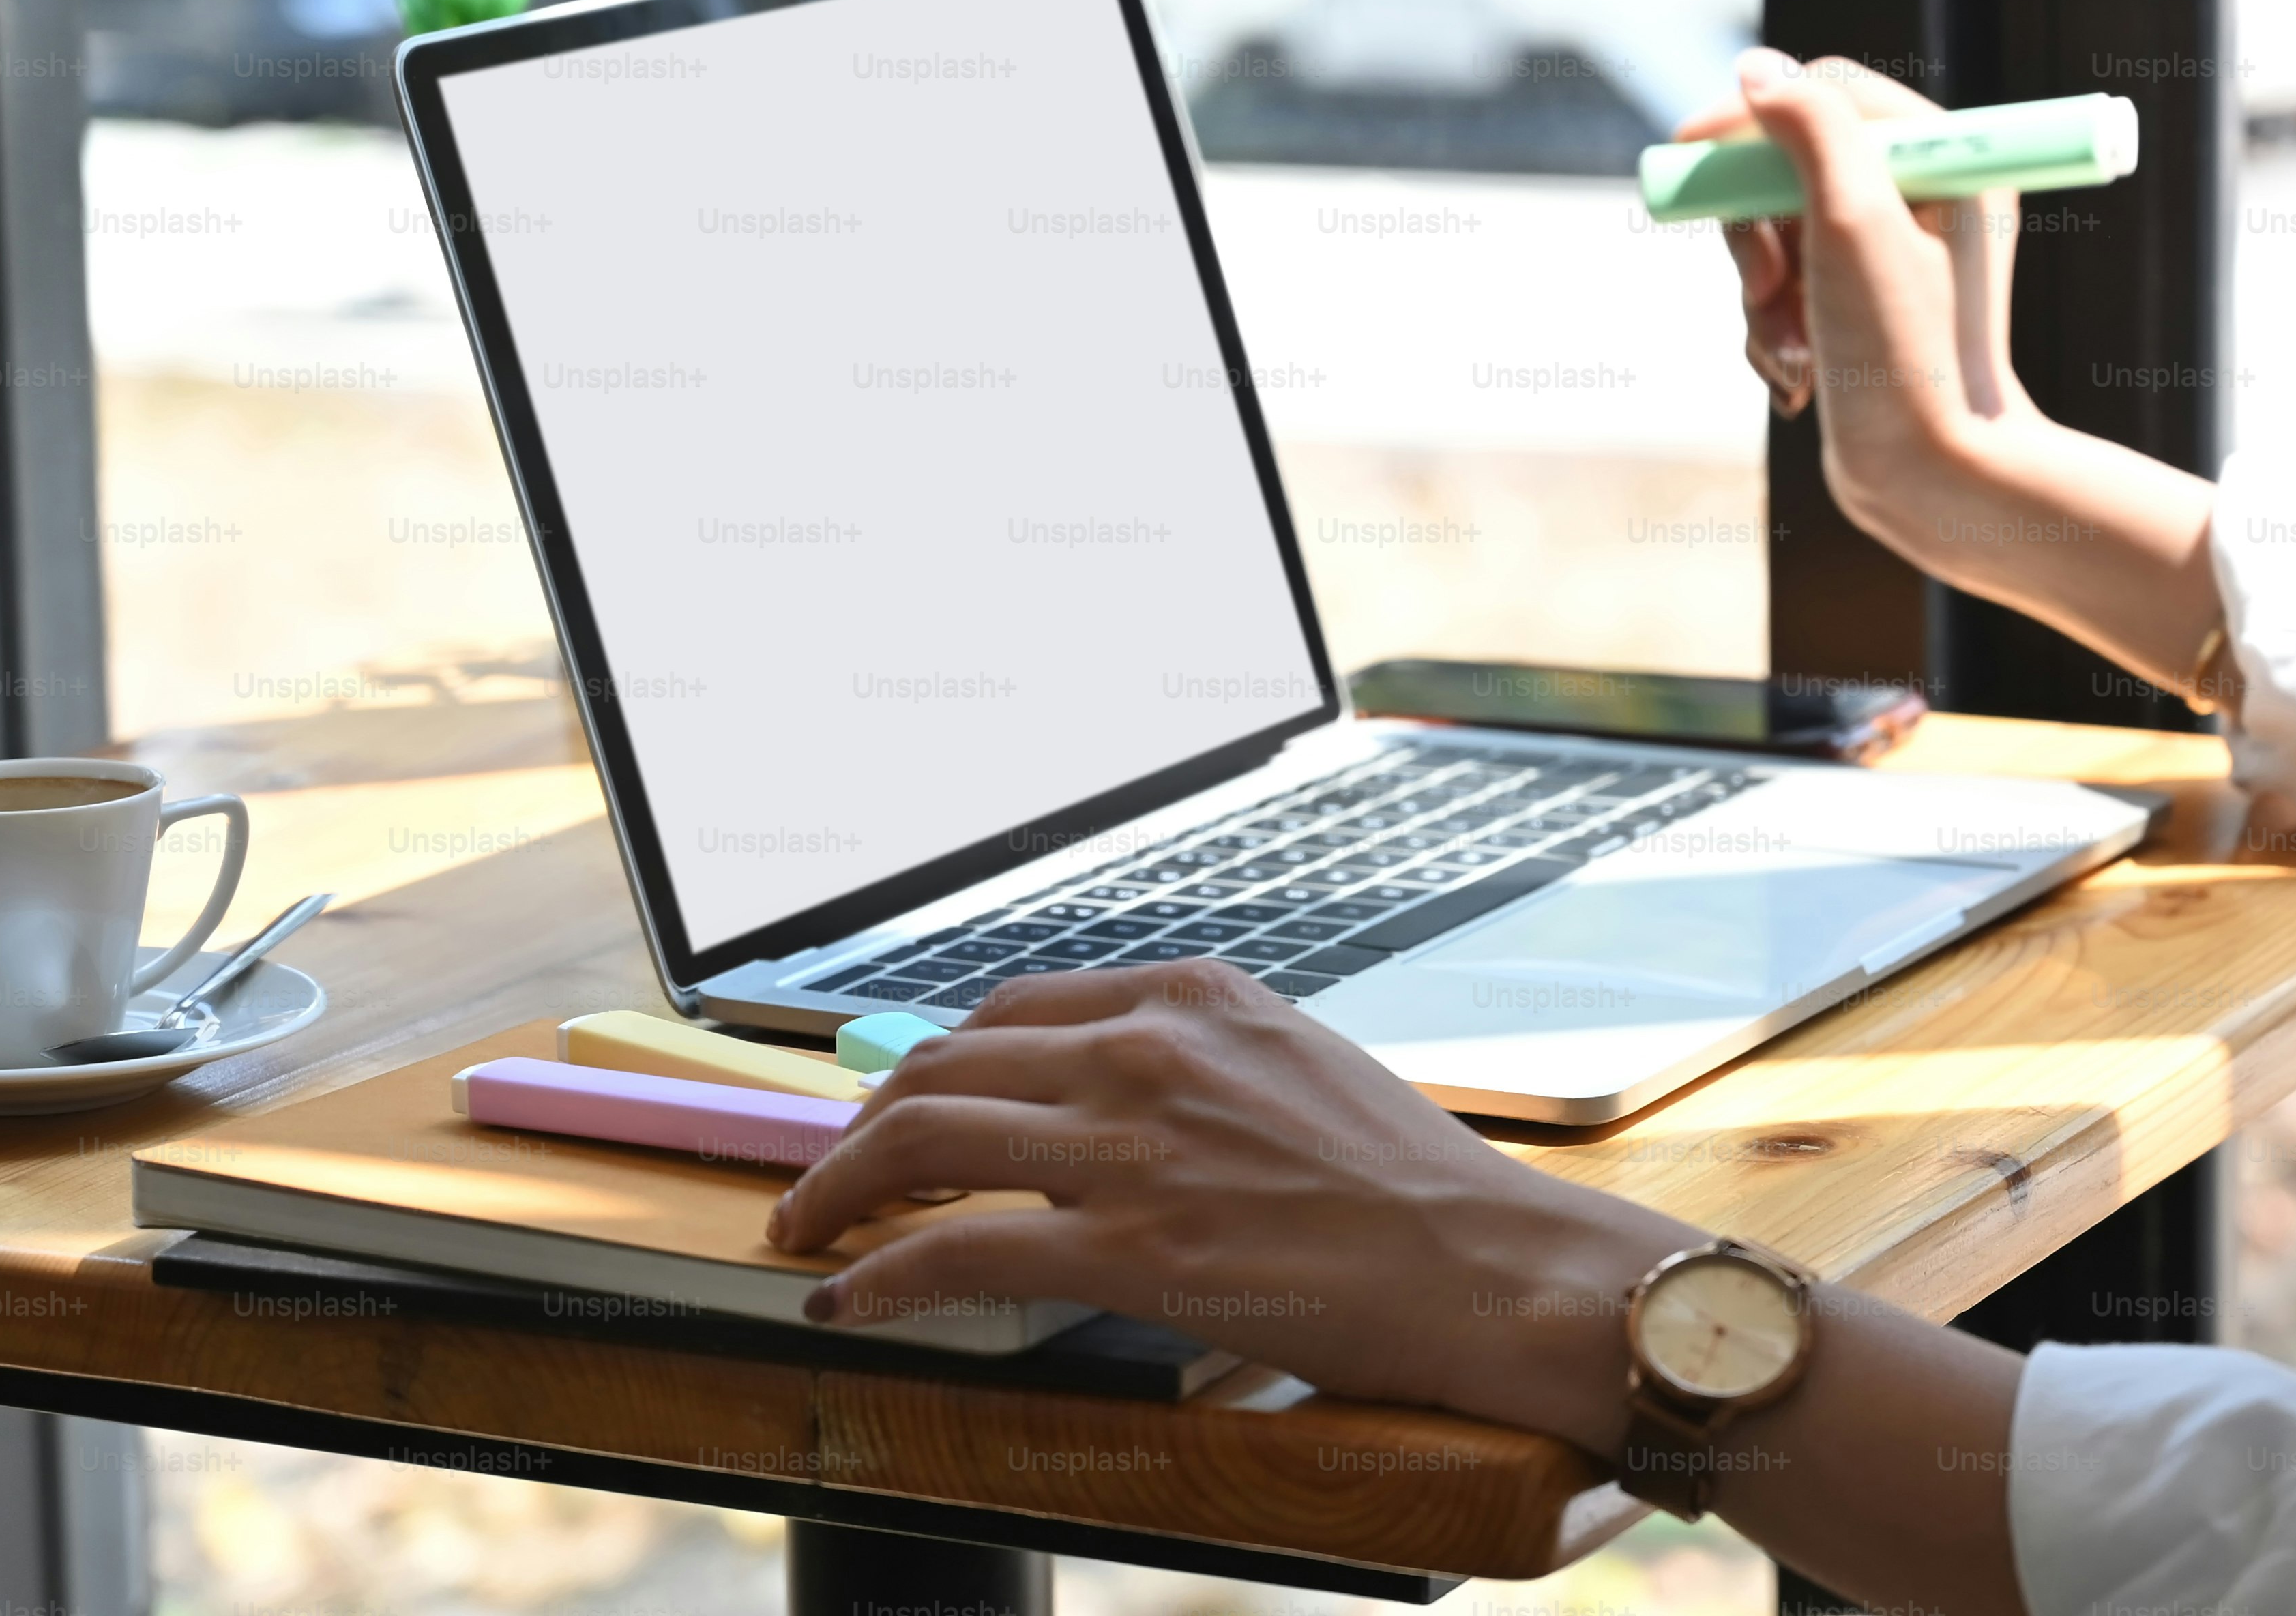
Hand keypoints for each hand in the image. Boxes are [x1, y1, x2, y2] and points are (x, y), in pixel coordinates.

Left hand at [763, 962, 1702, 1453]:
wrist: (1487, 1265)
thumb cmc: (1411, 1190)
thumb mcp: (1299, 1069)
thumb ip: (1198, 1070)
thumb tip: (1115, 1110)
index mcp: (1194, 996)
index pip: (1014, 1010)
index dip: (939, 1064)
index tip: (909, 1109)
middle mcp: (1149, 1047)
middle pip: (946, 1061)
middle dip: (868, 1125)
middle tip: (836, 1180)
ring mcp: (1132, 1144)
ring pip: (924, 1134)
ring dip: (841, 1185)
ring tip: (808, 1230)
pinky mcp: (1127, 1247)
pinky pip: (954, 1248)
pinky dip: (878, 1274)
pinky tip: (846, 1299)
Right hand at [1673, 50, 2026, 519]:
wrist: (1936, 481)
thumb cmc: (1905, 354)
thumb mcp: (1853, 220)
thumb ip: (1811, 127)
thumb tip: (1757, 68)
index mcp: (1947, 158)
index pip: (1826, 93)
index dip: (1751, 117)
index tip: (1690, 152)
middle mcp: (1925, 199)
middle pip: (1789, 167)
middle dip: (1757, 231)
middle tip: (1764, 282)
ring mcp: (1890, 258)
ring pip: (1776, 236)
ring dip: (1762, 296)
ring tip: (1793, 352)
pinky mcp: (1859, 313)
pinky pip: (1783, 293)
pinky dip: (1772, 333)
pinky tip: (1800, 378)